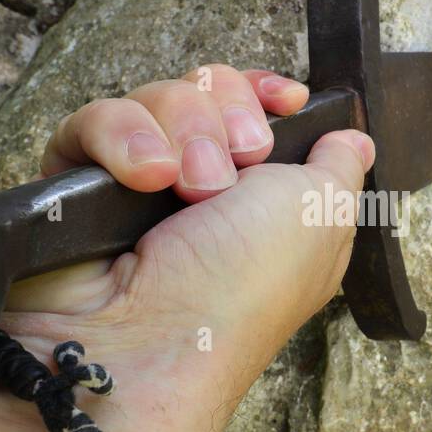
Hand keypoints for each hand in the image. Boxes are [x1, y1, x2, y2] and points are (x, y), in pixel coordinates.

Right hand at [0, 64, 374, 431]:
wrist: (146, 342)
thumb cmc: (243, 289)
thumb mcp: (322, 219)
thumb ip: (339, 167)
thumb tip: (352, 138)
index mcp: (265, 198)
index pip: (258, 108)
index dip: (266, 94)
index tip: (285, 101)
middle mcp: (204, 189)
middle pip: (208, 89)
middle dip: (224, 117)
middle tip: (228, 174)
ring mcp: (138, 187)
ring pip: (152, 99)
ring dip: (179, 131)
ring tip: (178, 187)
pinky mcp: (78, 188)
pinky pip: (91, 124)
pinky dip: (120, 140)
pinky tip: (142, 178)